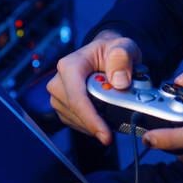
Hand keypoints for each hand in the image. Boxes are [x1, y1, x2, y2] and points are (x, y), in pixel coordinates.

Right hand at [47, 30, 141, 146]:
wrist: (104, 54)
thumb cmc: (110, 50)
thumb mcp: (123, 46)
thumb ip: (123, 58)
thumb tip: (119, 82)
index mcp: (70, 65)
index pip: (76, 98)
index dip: (91, 119)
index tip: (106, 135)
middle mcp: (59, 81)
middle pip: (77, 113)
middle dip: (99, 120)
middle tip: (121, 117)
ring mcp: (59, 96)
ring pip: (77, 121)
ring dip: (97, 122)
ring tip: (113, 110)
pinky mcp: (63, 108)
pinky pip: (77, 124)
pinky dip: (92, 124)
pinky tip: (103, 115)